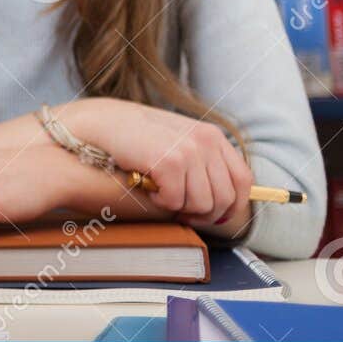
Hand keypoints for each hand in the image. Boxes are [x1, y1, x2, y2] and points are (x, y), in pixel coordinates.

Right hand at [59, 98, 252, 230]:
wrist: (99, 126)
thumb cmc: (134, 140)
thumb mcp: (176, 144)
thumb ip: (201, 165)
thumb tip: (224, 205)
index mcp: (212, 135)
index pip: (243, 180)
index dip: (232, 205)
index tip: (213, 216)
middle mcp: (206, 140)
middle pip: (225, 198)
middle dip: (203, 213)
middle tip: (178, 210)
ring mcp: (189, 150)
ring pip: (202, 205)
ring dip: (179, 206)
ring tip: (157, 190)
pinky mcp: (170, 161)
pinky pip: (176, 202)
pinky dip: (160, 202)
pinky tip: (146, 186)